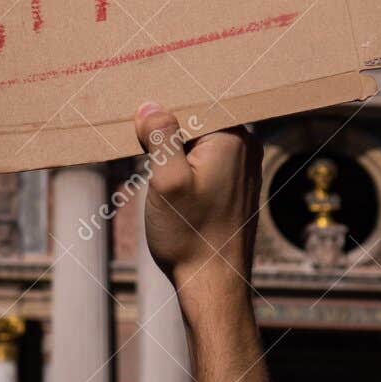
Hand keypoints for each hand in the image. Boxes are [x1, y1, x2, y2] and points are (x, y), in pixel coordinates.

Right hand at [135, 102, 260, 300]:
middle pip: (198, 115)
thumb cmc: (190, 236)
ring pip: (199, 137)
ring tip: (146, 149)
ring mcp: (241, 167)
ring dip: (172, 142)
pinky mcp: (233, 185)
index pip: (198, 97)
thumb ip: (161, 138)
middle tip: (136, 126)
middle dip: (167, 120)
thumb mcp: (166, 182)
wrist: (214, 285)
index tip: (141, 99)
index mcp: (233, 138)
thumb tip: (151, 105)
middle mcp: (244, 147)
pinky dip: (182, 159)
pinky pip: (204, 157)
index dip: (167, 98)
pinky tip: (163, 172)